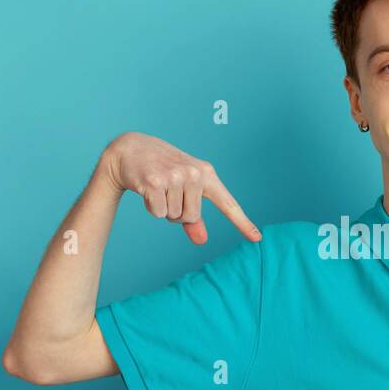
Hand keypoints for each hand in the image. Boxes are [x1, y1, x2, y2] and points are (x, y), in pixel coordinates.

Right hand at [103, 132, 260, 244]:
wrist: (131, 148)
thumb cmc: (161, 170)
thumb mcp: (182, 189)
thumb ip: (194, 217)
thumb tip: (202, 241)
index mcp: (206, 174)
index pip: (228, 203)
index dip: (242, 222)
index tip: (257, 238)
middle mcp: (194, 174)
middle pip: (191, 217)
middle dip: (177, 213)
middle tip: (166, 192)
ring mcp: (176, 176)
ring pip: (174, 216)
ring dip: (163, 208)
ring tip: (157, 187)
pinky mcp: (156, 181)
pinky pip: (158, 212)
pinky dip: (150, 207)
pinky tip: (146, 188)